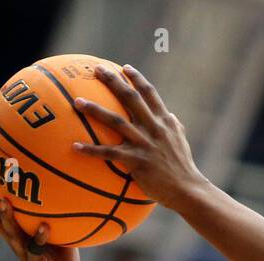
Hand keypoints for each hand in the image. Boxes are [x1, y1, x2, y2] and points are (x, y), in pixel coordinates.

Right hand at [0, 174, 80, 260]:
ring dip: (7, 217)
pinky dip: (39, 237)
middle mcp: (16, 243)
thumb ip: (58, 217)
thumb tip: (68, 192)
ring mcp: (24, 254)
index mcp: (18, 235)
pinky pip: (35, 248)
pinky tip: (45, 226)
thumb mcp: (60, 234)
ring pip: (10, 233)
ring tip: (6, 201)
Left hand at [70, 63, 208, 211]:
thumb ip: (175, 126)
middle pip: (130, 98)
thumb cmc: (184, 168)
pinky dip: (91, 150)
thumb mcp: (182, 141)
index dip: (137, 78)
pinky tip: (75, 147)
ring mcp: (145, 144)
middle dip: (113, 81)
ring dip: (95, 110)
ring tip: (77, 102)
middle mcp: (154, 128)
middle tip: (97, 69)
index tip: (124, 67)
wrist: (188, 190)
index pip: (150, 93)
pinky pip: (109, 153)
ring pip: (115, 122)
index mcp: (165, 122)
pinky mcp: (137, 162)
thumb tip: (170, 115)